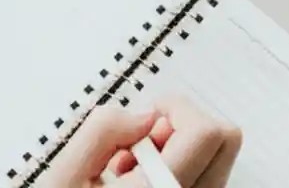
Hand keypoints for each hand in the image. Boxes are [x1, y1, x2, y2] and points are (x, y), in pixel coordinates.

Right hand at [44, 95, 241, 187]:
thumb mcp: (63, 178)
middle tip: (142, 142)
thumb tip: (144, 116)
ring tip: (133, 171)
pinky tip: (141, 184)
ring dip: (179, 149)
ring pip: (217, 160)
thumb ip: (103, 132)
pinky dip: (178, 169)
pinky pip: (206, 180)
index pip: (206, 134)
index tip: (147, 116)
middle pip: (225, 141)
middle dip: (182, 125)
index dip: (176, 109)